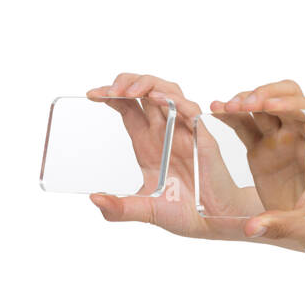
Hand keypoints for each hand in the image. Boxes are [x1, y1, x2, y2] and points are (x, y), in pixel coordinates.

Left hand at [86, 73, 262, 238]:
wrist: (213, 222)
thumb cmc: (185, 212)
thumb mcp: (143, 210)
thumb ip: (118, 208)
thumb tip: (94, 199)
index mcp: (147, 142)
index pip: (127, 106)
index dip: (110, 95)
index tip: (91, 95)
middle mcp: (164, 132)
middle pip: (146, 90)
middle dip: (126, 81)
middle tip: (108, 90)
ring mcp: (184, 133)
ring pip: (169, 92)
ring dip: (149, 84)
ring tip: (130, 90)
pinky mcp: (202, 139)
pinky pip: (191, 111)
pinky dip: (176, 101)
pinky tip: (158, 99)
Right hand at [210, 80, 304, 260]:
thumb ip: (282, 225)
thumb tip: (252, 228)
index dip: (292, 104)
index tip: (269, 107)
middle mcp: (304, 137)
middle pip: (290, 96)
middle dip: (266, 94)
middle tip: (242, 104)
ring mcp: (282, 140)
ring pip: (266, 105)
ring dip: (246, 100)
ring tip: (223, 107)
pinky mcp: (264, 149)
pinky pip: (248, 124)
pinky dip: (232, 115)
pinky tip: (214, 111)